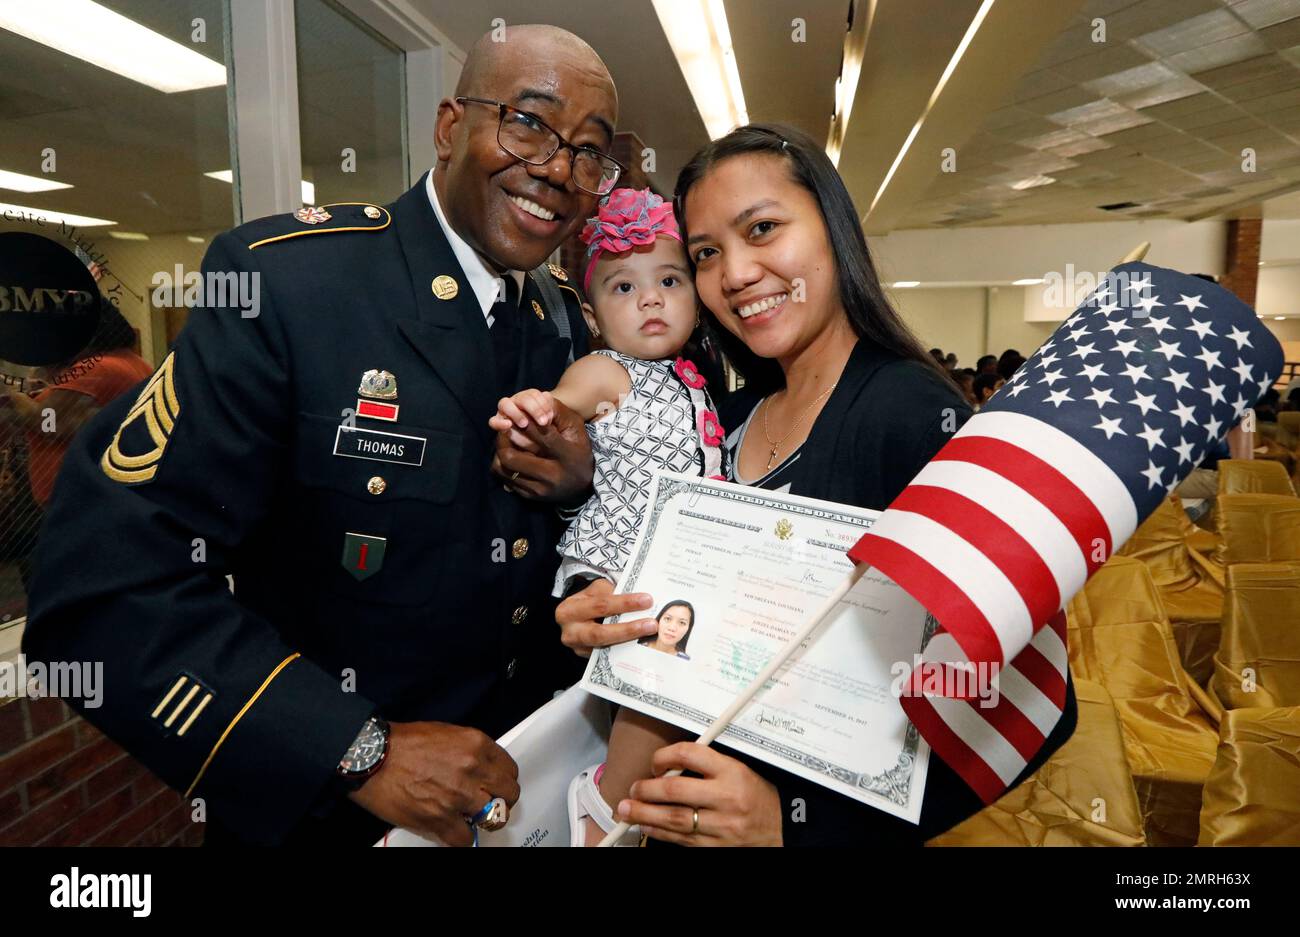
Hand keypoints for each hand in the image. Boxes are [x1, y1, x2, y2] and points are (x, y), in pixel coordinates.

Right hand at [348, 721, 519, 846]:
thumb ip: (469, 751)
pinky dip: (462, 839)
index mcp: (476, 744)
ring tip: (472, 818)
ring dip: (484, 821)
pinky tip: (455, 832)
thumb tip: (481, 768)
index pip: (509, 769)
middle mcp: (472, 770)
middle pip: (508, 794)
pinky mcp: (439, 819)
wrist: (372, 756)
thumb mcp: (446, 733)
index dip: (504, 780)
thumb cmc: (403, 742)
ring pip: (493, 818)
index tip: (497, 786)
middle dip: (501, 801)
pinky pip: (464, 839)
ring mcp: (457, 797)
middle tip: (489, 804)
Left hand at [491, 397, 593, 502]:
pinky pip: (506, 479)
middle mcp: (553, 477)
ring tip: (503, 439)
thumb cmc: (579, 450)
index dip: (526, 425)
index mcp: (569, 458)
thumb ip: (559, 412)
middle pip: (513, 458)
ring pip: (505, 469)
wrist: (583, 486)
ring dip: (500, 451)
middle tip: (503, 426)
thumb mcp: (576, 429)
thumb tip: (540, 395)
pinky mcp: (531, 497)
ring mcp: (540, 490)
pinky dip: (503, 464)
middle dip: (503, 439)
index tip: (517, 415)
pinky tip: (507, 453)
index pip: (543, 438)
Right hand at [555, 578, 657, 657]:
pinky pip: (608, 654)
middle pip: (600, 632)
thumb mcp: (596, 590)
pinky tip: (640, 643)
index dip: (625, 603)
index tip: (647, 600)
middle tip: (651, 623)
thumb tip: (640, 601)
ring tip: (649, 632)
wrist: (574, 618)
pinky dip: (625, 648)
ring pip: (605, 646)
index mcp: (570, 609)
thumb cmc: (589, 601)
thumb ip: (612, 593)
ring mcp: (578, 647)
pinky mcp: (587, 657)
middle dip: (628, 628)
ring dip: (629, 639)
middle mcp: (571, 631)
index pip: (600, 605)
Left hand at [616, 743, 782, 845]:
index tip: (654, 763)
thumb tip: (667, 766)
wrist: (781, 828)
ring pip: (673, 819)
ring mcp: (721, 826)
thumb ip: (705, 766)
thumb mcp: (737, 769)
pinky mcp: (716, 847)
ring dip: (644, 814)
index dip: (664, 756)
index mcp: (732, 771)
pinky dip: (659, 833)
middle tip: (633, 789)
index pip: (689, 754)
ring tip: (627, 810)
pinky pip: (680, 840)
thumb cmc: (755, 795)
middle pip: (675, 792)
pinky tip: (646, 826)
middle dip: (646, 790)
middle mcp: (726, 798)